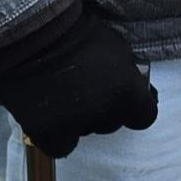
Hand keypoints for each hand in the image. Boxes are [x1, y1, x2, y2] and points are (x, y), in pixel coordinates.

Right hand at [0, 7, 158, 157]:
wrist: (35, 33)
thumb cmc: (81, 34)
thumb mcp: (119, 51)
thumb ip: (129, 78)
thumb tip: (139, 92)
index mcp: (128, 92)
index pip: (145, 117)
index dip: (135, 109)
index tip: (125, 100)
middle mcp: (105, 112)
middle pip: (112, 123)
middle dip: (104, 110)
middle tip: (87, 91)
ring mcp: (75, 124)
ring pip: (86, 133)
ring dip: (80, 121)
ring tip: (65, 97)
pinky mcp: (45, 132)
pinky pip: (59, 147)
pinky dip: (57, 137)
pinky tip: (51, 117)